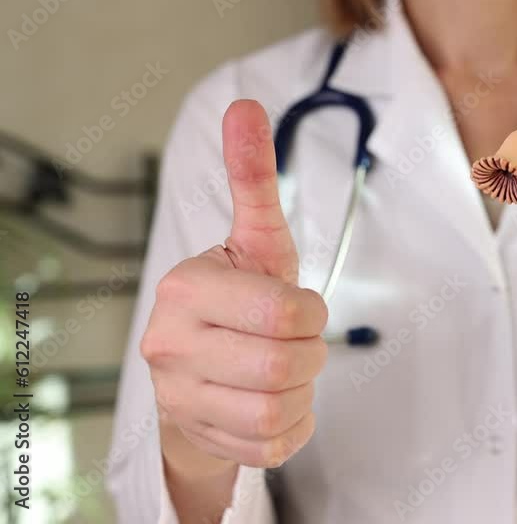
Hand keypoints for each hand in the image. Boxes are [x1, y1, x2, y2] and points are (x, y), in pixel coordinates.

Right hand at [142, 100, 327, 474]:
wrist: (202, 363)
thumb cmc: (240, 293)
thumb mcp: (255, 237)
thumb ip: (254, 177)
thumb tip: (246, 105)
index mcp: (184, 289)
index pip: (287, 313)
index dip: (312, 313)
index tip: (301, 307)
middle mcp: (167, 346)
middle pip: (285, 365)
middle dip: (311, 353)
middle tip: (299, 342)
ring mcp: (178, 399)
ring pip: (278, 411)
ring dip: (302, 390)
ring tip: (287, 370)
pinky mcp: (199, 438)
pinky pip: (274, 446)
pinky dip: (293, 425)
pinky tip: (277, 400)